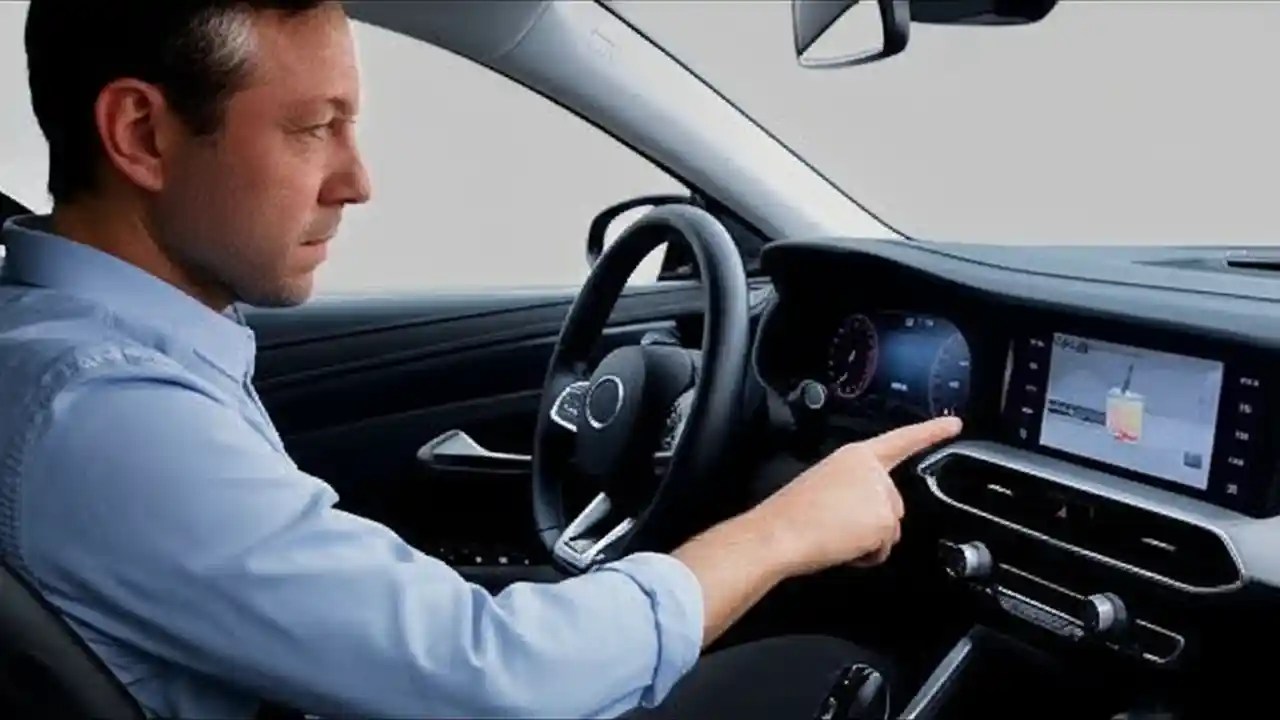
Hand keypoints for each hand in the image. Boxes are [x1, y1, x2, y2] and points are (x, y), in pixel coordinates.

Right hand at [750, 416, 962, 577]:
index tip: (954, 424)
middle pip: (893, 504)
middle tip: (836, 525)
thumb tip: (862, 513)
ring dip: (867, 540)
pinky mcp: (884, 520)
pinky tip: (842, 547)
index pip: (900, 440)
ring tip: (835, 534)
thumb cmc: (790, 513)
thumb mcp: (825, 485)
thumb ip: (854, 488)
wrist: (779, 532)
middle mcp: (873, 471)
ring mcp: (881, 495)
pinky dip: (866, 555)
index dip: (930, 432)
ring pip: (889, 529)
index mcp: (856, 456)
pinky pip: (883, 549)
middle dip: (872, 522)